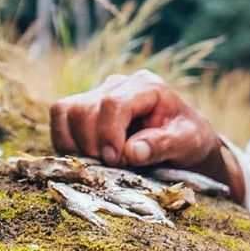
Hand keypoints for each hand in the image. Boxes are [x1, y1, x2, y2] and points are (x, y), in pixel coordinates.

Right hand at [49, 70, 223, 171]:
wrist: (184, 143)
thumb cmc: (188, 140)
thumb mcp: (187, 143)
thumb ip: (162, 145)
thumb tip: (131, 151)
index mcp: (147, 87)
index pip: (113, 102)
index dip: (108, 133)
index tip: (116, 160)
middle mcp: (119, 84)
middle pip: (84, 108)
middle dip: (93, 143)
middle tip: (113, 166)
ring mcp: (99, 94)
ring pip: (66, 111)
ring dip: (77, 143)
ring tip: (101, 163)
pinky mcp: (85, 109)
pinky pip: (60, 119)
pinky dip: (66, 142)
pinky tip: (88, 158)